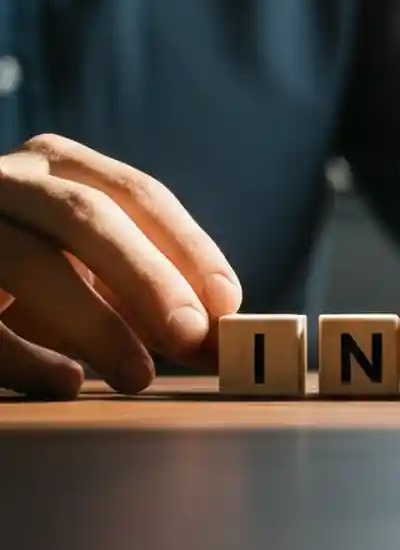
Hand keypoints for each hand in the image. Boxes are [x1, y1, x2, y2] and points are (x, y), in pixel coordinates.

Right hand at [0, 135, 241, 397]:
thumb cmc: (24, 281)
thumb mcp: (89, 276)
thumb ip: (151, 301)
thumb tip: (221, 344)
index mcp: (59, 166)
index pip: (138, 193)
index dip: (189, 247)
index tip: (228, 303)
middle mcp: (7, 182)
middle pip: (85, 216)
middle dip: (146, 276)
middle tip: (191, 335)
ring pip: (27, 261)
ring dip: (94, 323)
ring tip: (140, 376)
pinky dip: (23, 355)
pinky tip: (66, 383)